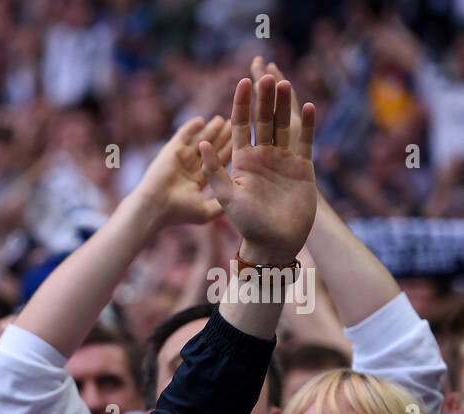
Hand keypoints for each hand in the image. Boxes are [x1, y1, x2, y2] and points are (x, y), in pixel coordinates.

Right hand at [132, 115, 231, 227]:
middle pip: (209, 149)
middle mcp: (189, 168)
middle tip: (233, 124)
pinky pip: (182, 135)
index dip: (228, 151)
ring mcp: (179, 159)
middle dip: (221, 137)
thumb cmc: (178, 213)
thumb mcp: (206, 212)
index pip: (217, 162)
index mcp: (198, 180)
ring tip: (221, 119)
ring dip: (209, 130)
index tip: (239, 142)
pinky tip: (200, 120)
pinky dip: (190, 127)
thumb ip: (220, 206)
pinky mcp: (171, 151)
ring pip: (198, 140)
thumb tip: (235, 204)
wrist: (155, 208)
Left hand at [199, 75, 317, 265]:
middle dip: (264, 100)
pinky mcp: (302, 167)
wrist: (276, 242)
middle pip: (264, 122)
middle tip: (265, 77)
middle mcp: (262, 157)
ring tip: (284, 84)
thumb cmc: (248, 225)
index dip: (242, 105)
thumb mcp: (227, 198)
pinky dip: (307, 125)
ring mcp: (283, 161)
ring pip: (284, 127)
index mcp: (243, 162)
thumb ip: (215, 172)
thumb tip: (200, 144)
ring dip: (284, 106)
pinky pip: (305, 141)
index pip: (241, 127)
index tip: (243, 82)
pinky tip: (307, 106)